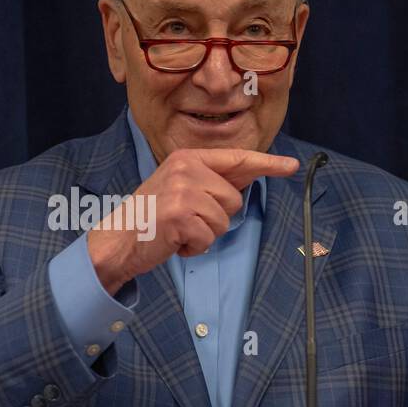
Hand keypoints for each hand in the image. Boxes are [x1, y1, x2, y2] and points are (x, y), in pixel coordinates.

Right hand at [88, 148, 298, 294]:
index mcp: (187, 158)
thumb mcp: (180, 189)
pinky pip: (209, 237)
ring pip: (224, 220)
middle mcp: (185, 168)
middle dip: (215, 218)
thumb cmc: (151, 218)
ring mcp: (182, 190)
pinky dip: (195, 247)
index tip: (290, 166)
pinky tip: (174, 241)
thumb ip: (212, 182)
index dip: (266, 164)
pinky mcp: (180, 214)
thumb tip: (252, 175)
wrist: (118, 240)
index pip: (235, 159)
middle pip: (233, 199)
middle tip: (185, 220)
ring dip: (205, 234)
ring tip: (178, 230)